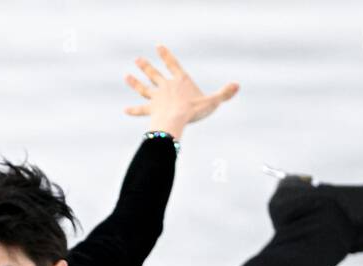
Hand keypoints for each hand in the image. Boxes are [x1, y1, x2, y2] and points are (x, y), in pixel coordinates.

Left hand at [123, 45, 238, 137]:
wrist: (175, 122)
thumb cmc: (194, 111)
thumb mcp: (212, 102)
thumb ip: (224, 94)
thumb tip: (237, 85)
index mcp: (180, 81)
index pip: (172, 64)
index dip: (166, 55)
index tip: (158, 46)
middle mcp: (166, 86)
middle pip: (154, 74)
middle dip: (146, 66)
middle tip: (137, 59)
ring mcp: (156, 98)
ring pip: (144, 88)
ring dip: (135, 82)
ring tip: (126, 76)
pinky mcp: (150, 110)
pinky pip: (140, 110)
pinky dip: (133, 110)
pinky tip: (125, 110)